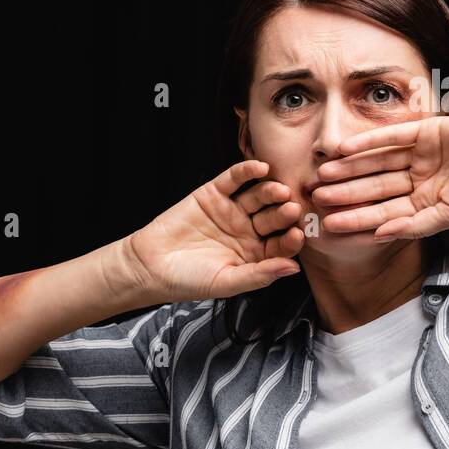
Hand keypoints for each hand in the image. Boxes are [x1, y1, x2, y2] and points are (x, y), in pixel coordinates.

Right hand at [122, 160, 305, 302]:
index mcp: (257, 253)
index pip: (281, 245)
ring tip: (278, 190)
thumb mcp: (227, 281)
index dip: (290, 240)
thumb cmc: (189, 280)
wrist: (150, 265)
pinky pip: (234, 179)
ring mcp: (233, 210)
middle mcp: (249, 230)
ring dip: (269, 191)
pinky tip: (260, 167)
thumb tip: (295, 269)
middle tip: (292, 208)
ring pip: (257, 197)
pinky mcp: (215, 193)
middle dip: (283, 213)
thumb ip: (260, 275)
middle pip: (273, 218)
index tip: (298, 235)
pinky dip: (247, 171)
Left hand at [311, 115, 448, 240]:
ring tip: (323, 174)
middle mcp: (418, 180)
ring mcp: (419, 155)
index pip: (383, 213)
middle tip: (315, 197)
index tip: (329, 226)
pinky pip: (390, 137)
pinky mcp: (424, 131)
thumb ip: (414, 226)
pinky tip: (345, 149)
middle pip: (374, 187)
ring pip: (377, 163)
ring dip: (350, 168)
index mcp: (424, 203)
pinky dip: (368, 142)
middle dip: (346, 193)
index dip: (356, 219)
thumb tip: (379, 236)